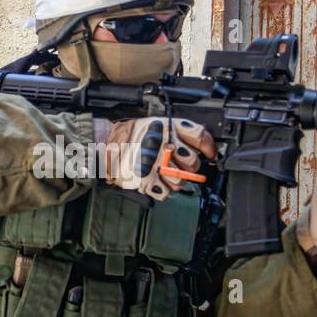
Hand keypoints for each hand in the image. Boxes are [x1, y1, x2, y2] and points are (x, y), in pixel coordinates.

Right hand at [95, 117, 214, 199]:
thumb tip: (208, 148)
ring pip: (182, 181)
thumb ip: (185, 132)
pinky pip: (166, 192)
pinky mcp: (146, 180)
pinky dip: (162, 189)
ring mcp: (156, 164)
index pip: (200, 136)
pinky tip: (156, 180)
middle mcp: (165, 145)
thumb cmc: (135, 135)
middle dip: (189, 166)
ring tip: (164, 173)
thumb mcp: (161, 123)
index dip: (208, 147)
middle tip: (178, 164)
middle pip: (193, 163)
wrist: (107, 144)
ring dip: (176, 180)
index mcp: (170, 128)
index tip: (210, 154)